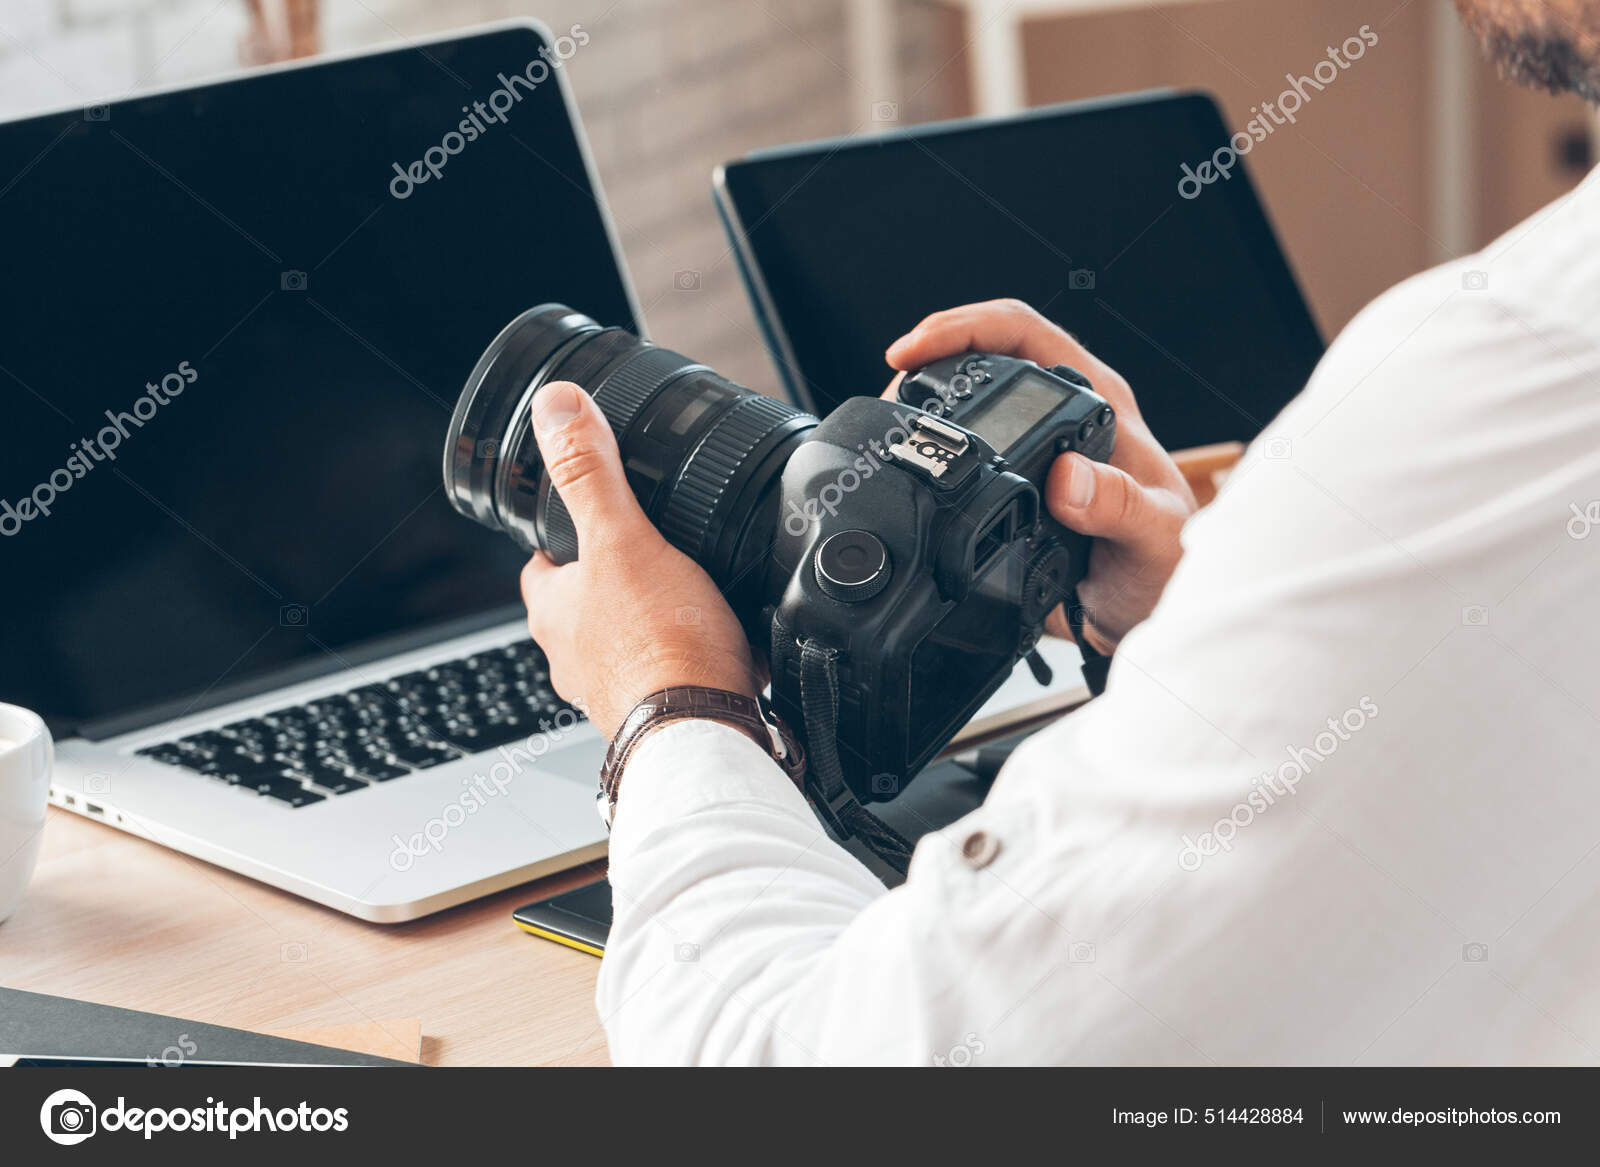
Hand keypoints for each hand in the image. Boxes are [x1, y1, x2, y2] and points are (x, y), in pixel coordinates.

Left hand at [518, 382, 759, 737]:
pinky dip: (688, 657)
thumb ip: (590, 473)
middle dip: (613, 581)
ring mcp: (615, 690)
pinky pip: (670, 674)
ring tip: (691, 596)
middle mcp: (573, 657)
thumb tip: (556, 406)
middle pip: (584, 604)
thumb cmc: (660, 648)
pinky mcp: (660, 712)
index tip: (581, 519)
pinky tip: (722, 643)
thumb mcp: (623, 539)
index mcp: (554, 611)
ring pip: (625, 643)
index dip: (558, 539)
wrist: (705, 732)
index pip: (540, 565)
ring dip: (651, 623)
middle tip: (650, 553)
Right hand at [886, 299, 1195, 652]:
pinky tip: (904, 463)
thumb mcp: (1154, 538)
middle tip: (891, 386)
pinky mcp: (1011, 486)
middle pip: (983, 352)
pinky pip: (960, 453)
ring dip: (922, 400)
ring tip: (887, 420)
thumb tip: (1067, 477)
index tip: (914, 352)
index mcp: (1100, 403)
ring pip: (967, 400)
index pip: (1023, 332)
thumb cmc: (1165, 569)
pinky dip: (928, 449)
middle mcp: (1063, 415)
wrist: (1146, 616)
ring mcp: (1033, 449)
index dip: (963, 329)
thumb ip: (1119, 505)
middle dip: (928, 356)